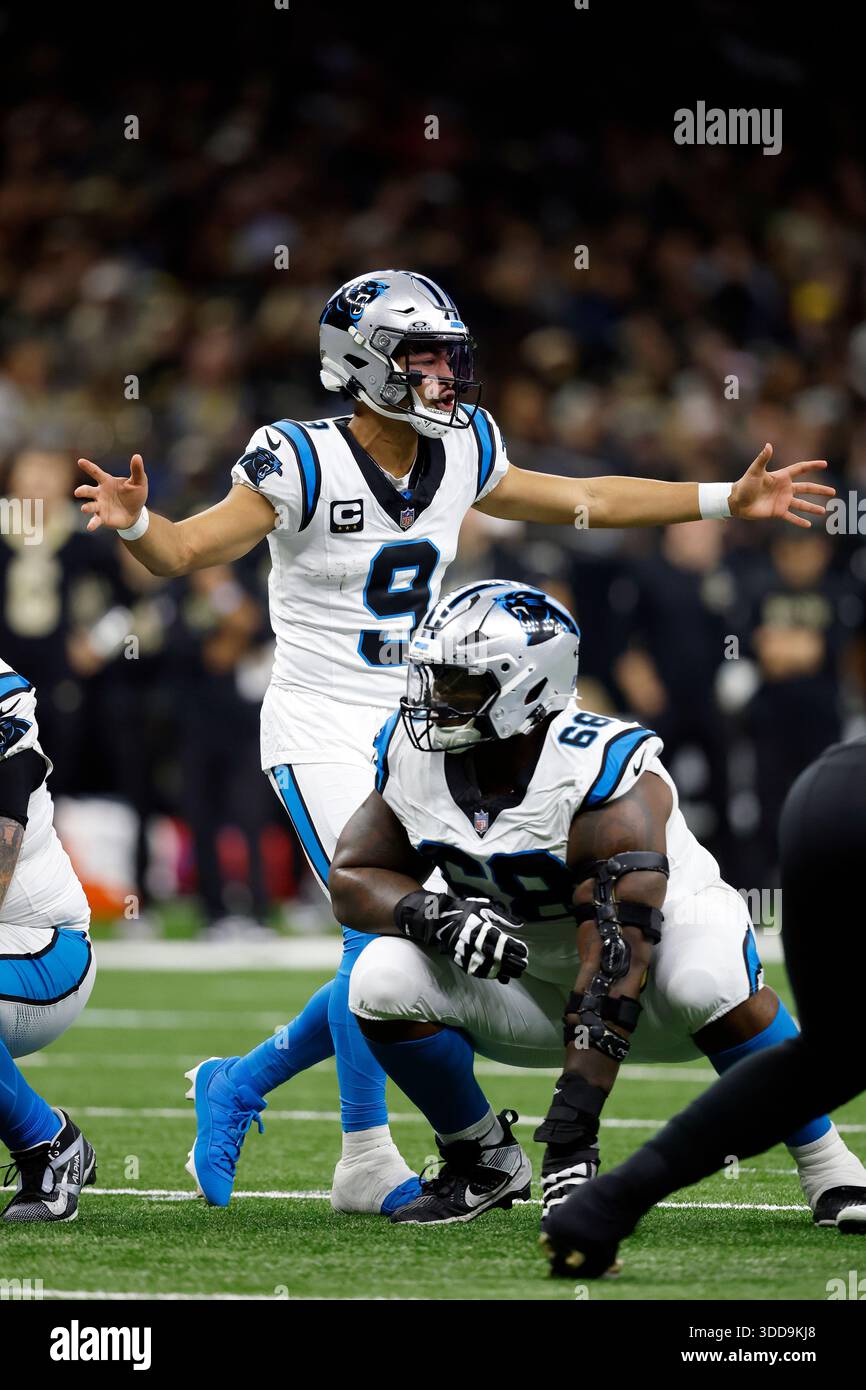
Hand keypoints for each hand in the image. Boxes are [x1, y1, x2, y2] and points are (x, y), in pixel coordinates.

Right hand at [75, 454, 148, 532]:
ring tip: (84, 508)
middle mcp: (100, 493)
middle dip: (82, 490)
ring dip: (87, 507)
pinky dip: (92, 523)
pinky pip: (95, 520)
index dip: (88, 467)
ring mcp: (100, 506)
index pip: (96, 473)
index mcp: (107, 482)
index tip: (80, 461)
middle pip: (88, 490)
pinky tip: (90, 527)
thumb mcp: (139, 482)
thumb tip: (137, 456)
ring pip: (90, 505)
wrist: (136, 514)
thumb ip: (136, 470)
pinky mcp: (102, 518)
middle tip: (78, 492)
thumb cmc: (135, 495)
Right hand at [394, 891, 528, 982]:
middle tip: (523, 966)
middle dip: (511, 962)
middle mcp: (472, 942)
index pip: (499, 940)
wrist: (442, 919)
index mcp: (478, 927)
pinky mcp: (460, 960)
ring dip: (503, 971)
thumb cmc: (467, 911)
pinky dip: (489, 975)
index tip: (523, 951)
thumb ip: (502, 916)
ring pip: (486, 966)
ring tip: (516, 974)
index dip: (512, 947)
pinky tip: (500, 976)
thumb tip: (520, 924)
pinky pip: (475, 971)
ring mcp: (465, 953)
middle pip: (495, 955)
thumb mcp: (485, 907)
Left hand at [728, 444, 833, 527]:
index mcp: (781, 477)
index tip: (824, 464)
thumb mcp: (755, 471)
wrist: (736, 501)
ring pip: (802, 504)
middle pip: (806, 488)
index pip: (800, 469)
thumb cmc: (745, 484)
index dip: (812, 466)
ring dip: (813, 508)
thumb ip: (763, 458)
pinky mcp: (777, 512)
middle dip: (819, 490)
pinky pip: (791, 517)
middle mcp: (785, 489)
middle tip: (833, 492)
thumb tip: (768, 445)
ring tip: (824, 511)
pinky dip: (799, 521)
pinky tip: (809, 525)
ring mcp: (782, 501)